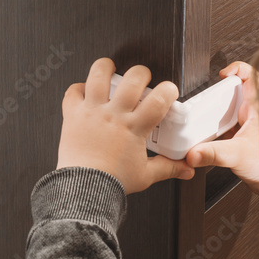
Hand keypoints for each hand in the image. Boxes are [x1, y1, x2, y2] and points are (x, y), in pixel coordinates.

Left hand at [56, 58, 195, 194]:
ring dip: (106, 68)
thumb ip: (168, 168)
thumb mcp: (146, 175)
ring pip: (98, 75)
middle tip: (142, 80)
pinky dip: (78, 88)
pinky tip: (86, 91)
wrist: (83, 189)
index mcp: (134, 127)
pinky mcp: (73, 115)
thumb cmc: (112, 183)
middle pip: (133, 78)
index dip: (168, 89)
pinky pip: (72, 92)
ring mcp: (93, 112)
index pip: (159, 98)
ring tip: (111, 70)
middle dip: (142, 73)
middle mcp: (114, 115)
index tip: (169, 91)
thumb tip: (187, 169)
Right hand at [186, 61, 258, 196]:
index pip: (254, 76)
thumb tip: (194, 152)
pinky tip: (211, 136)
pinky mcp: (245, 138)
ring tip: (207, 115)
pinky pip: (229, 125)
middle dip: (222, 92)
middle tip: (209, 97)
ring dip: (219, 110)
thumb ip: (213, 154)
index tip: (224, 75)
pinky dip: (219, 127)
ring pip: (233, 108)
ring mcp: (251, 126)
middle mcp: (256, 114)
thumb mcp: (237, 156)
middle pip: (239, 91)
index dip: (238, 68)